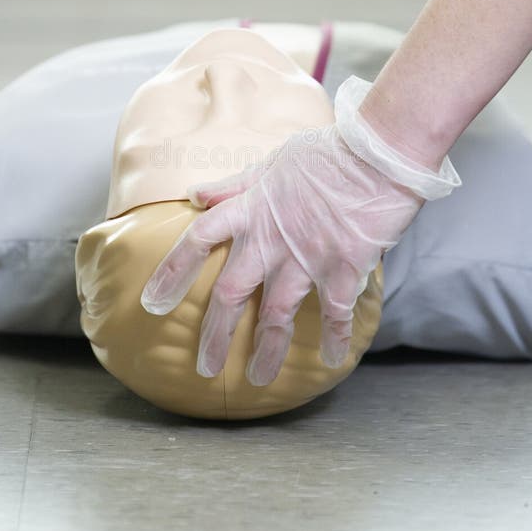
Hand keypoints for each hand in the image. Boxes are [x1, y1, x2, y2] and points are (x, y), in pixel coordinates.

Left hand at [140, 77, 460, 386]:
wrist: (377, 154)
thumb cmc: (326, 153)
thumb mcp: (273, 162)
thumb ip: (234, 184)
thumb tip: (197, 193)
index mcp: (250, 209)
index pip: (198, 240)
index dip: (172, 272)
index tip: (154, 302)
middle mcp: (270, 239)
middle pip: (231, 293)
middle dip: (214, 333)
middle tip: (203, 365)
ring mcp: (306, 257)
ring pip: (277, 313)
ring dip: (267, 349)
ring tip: (258, 376)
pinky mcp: (342, 269)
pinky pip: (334, 314)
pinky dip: (333, 337)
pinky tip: (331, 359)